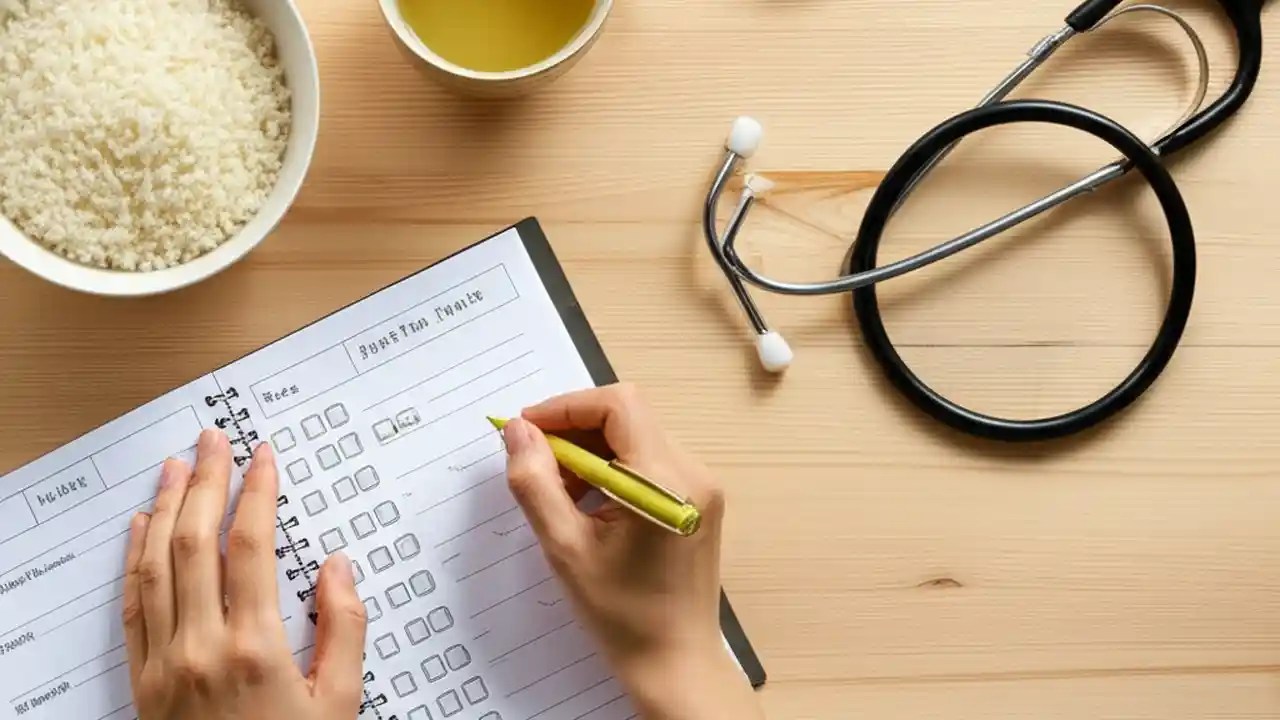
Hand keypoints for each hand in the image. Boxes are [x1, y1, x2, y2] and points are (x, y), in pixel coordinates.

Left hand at [123, 430, 367, 719]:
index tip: (263, 456)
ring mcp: (164, 663)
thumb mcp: (341, 702)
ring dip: (166, 507)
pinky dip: (133, 559)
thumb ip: (343, 627)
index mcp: (256, 647)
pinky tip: (142, 528)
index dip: (257, 491)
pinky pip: (132, 606)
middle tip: (214, 440)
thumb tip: (336, 565)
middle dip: (206, 481)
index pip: (251, 545)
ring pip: (156, 565)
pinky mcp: (142, 682)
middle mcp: (201, 646)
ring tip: (177, 466)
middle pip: (195, 541)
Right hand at [502, 384, 763, 719]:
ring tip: (560, 491)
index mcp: (665, 482)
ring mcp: (702, 486)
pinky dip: (614, 468)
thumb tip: (519, 432)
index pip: (618, 405)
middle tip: (536, 462)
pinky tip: (588, 502)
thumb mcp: (565, 548)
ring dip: (593, 450)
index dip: (566, 407)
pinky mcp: (699, 500)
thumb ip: (536, 483)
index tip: (528, 429)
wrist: (675, 661)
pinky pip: (651, 461)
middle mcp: (693, 473)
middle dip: (575, 430)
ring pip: (637, 437)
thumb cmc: (622, 615)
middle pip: (628, 417)